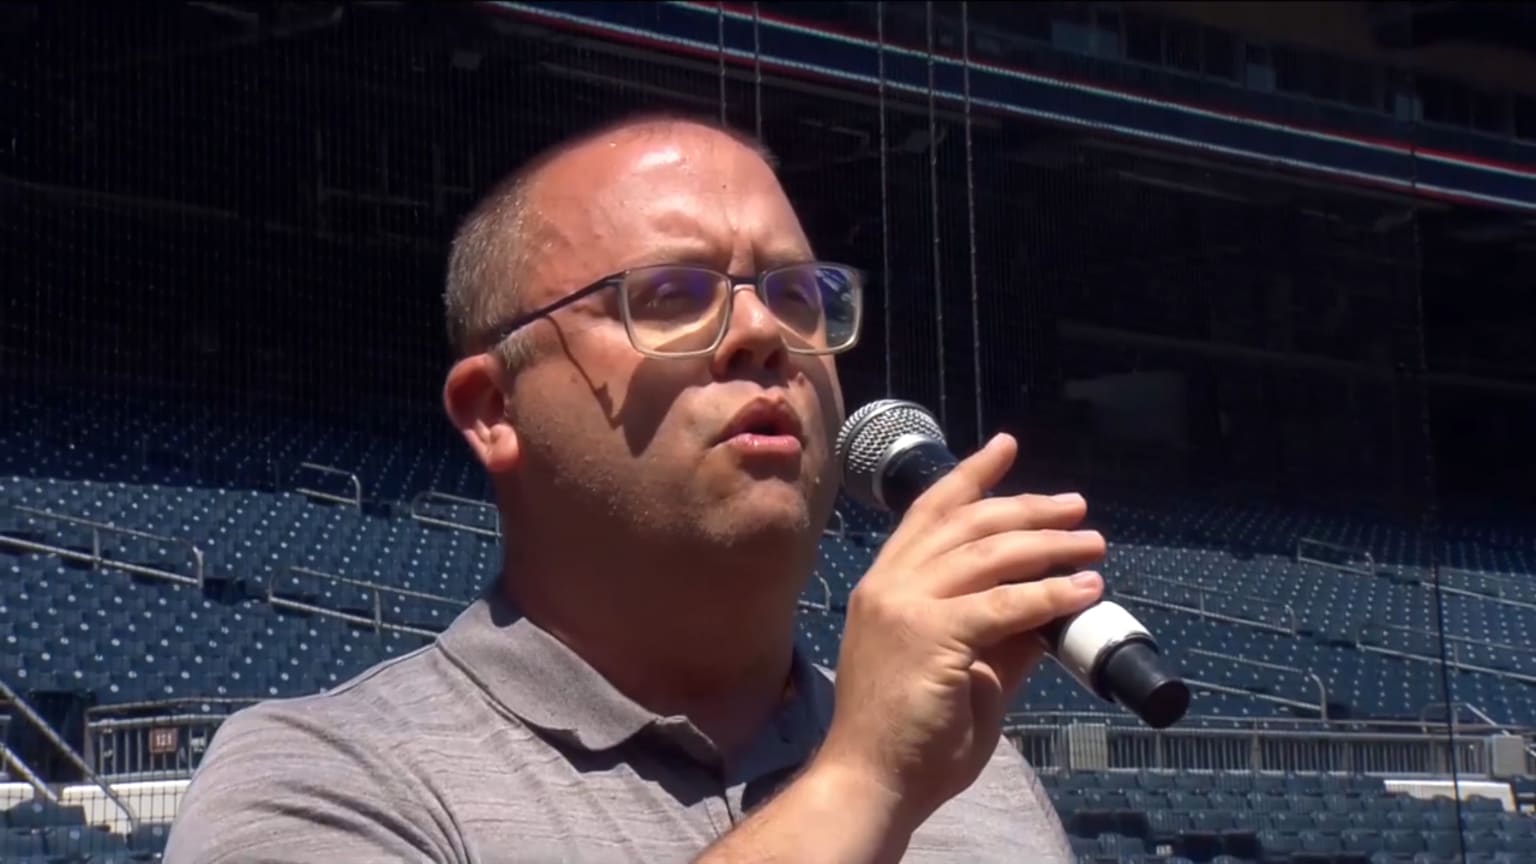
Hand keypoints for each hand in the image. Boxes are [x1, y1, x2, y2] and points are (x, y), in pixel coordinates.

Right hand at [812, 433, 1104, 828]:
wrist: (869, 781)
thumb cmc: (909, 738)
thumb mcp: (964, 670)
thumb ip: (1000, 634)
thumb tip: (1047, 607)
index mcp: (886, 585)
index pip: (931, 513)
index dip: (971, 475)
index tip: (1007, 446)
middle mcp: (888, 584)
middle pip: (967, 522)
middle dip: (1028, 507)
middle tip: (1077, 507)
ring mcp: (904, 606)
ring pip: (989, 553)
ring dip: (1050, 544)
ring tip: (1093, 544)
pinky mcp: (928, 634)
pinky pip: (1004, 604)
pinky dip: (1051, 594)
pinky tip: (1084, 591)